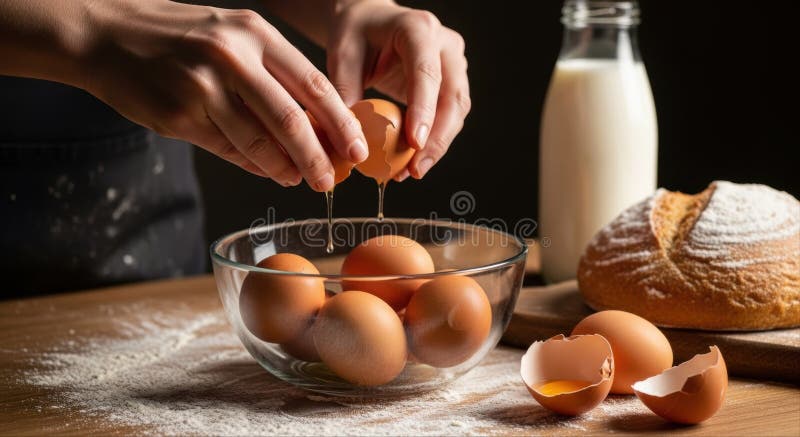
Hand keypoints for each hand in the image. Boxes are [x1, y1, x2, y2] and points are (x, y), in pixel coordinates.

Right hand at [81, 0, 367, 190]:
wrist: (107, 34)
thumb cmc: (180, 37)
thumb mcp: (233, 37)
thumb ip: (273, 75)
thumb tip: (314, 127)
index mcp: (254, 33)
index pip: (313, 84)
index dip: (341, 123)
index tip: (358, 149)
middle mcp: (231, 58)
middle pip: (291, 120)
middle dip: (318, 157)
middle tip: (331, 180)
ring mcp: (202, 89)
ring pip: (259, 143)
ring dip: (285, 168)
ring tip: (298, 179)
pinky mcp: (179, 117)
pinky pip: (227, 150)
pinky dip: (253, 165)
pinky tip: (266, 172)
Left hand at [326, 1, 470, 179]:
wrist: (369, 21)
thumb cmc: (354, 35)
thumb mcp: (342, 58)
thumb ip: (347, 96)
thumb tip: (354, 144)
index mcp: (417, 29)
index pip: (426, 72)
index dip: (424, 110)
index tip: (415, 143)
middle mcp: (444, 43)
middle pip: (452, 95)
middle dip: (437, 138)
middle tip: (416, 169)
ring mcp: (454, 61)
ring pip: (457, 109)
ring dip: (439, 144)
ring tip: (413, 171)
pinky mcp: (453, 80)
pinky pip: (451, 114)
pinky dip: (435, 139)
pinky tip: (414, 160)